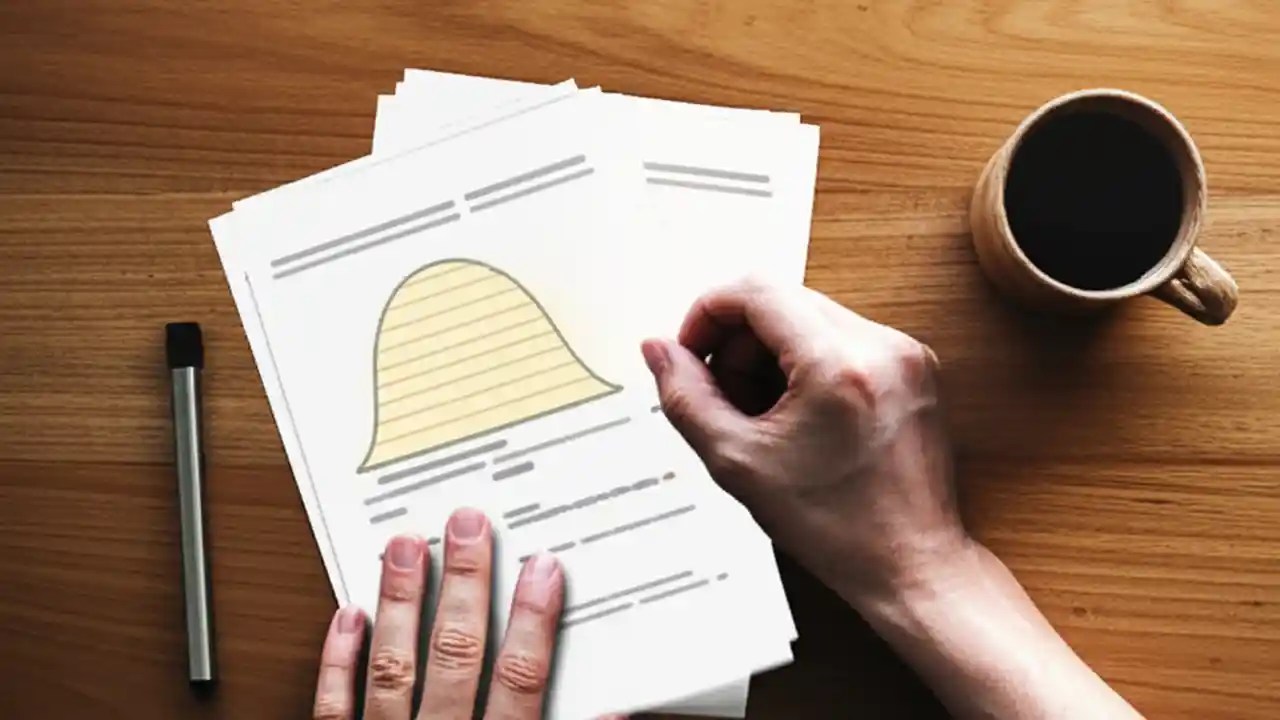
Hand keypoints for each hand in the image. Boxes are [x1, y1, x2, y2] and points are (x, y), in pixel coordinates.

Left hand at [312, 508, 569, 719]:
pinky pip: (336, 709)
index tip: (542, 567)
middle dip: (464, 585)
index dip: (533, 621)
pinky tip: (348, 614)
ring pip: (394, 667)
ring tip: (404, 546)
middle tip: (466, 526)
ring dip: (401, 602)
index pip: (519, 680)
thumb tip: (613, 710)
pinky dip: (339, 663)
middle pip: (456, 655)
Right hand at [641, 279, 967, 608]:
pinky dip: (806, 364)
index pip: (756, 290)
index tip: (690, 353)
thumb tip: (659, 350)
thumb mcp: (738, 464)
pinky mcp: (914, 367)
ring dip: (770, 354)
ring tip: (763, 416)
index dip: (707, 313)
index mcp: (839, 365)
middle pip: (782, 300)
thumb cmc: (838, 528)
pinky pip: (842, 339)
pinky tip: (797, 417)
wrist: (911, 565)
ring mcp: (905, 354)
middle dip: (738, 342)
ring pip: (810, 318)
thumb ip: (686, 399)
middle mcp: (881, 347)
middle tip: (724, 398)